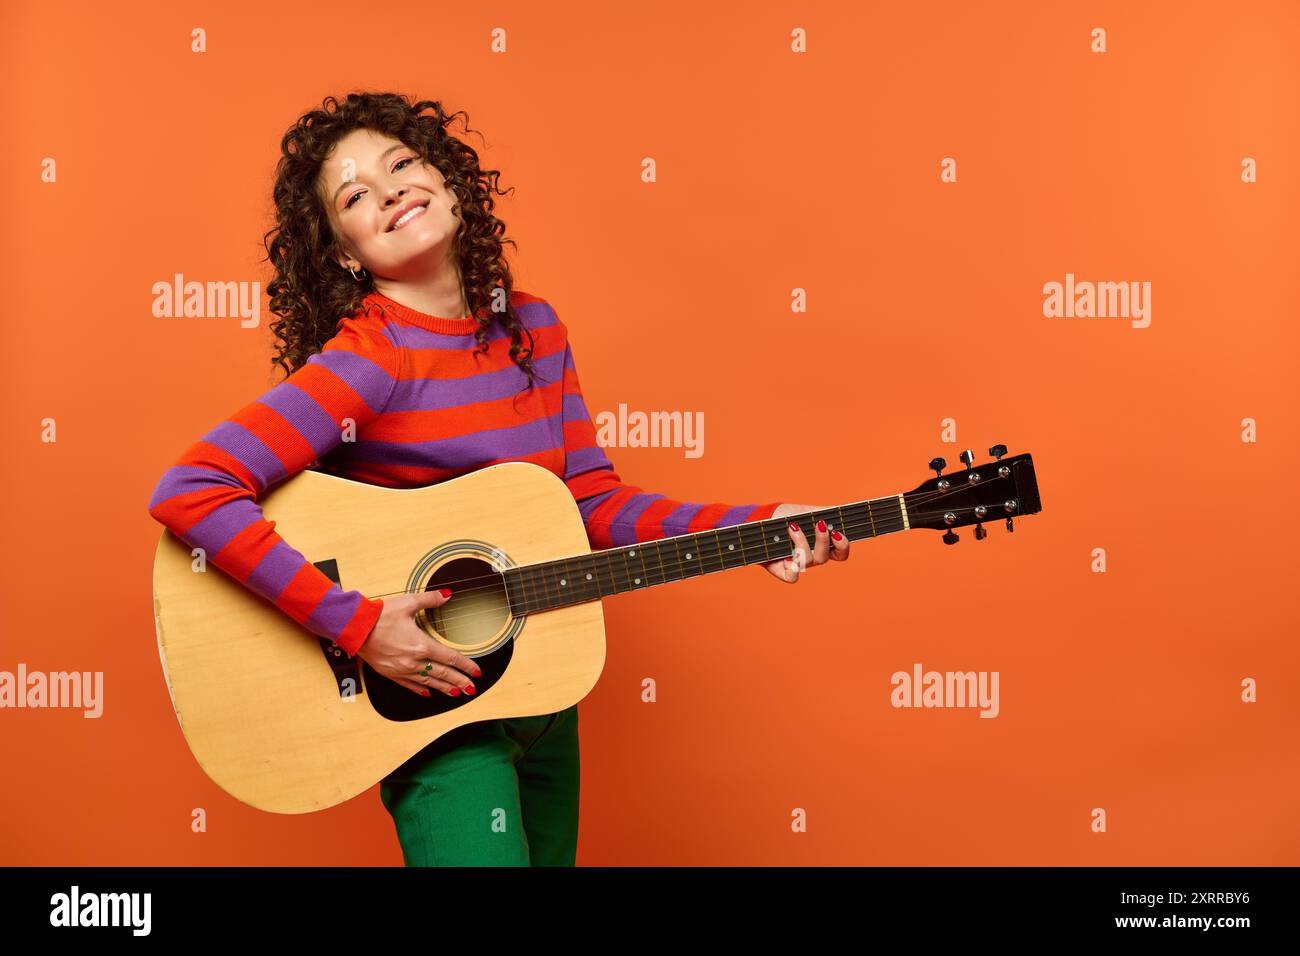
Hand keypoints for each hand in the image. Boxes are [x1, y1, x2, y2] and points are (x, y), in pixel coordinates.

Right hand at [355, 588, 482, 696]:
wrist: (354, 627)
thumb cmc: (379, 615)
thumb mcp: (408, 603)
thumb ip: (430, 600)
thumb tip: (447, 595)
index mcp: (421, 645)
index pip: (450, 658)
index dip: (466, 665)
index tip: (476, 671)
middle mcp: (413, 661)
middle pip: (442, 674)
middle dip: (459, 682)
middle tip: (472, 688)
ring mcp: (401, 669)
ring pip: (428, 682)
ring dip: (444, 688)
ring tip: (456, 694)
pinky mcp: (389, 672)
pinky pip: (408, 684)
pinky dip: (419, 689)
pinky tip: (427, 693)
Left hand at [760, 504, 849, 582]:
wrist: (763, 520)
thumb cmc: (786, 517)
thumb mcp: (808, 511)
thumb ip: (826, 512)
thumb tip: (840, 511)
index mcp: (822, 545)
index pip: (840, 552)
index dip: (843, 546)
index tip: (836, 532)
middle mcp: (812, 557)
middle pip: (824, 557)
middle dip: (822, 540)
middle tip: (818, 524)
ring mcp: (799, 565)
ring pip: (808, 562)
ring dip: (802, 543)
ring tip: (792, 527)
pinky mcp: (784, 572)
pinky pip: (793, 576)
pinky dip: (792, 566)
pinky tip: (786, 554)